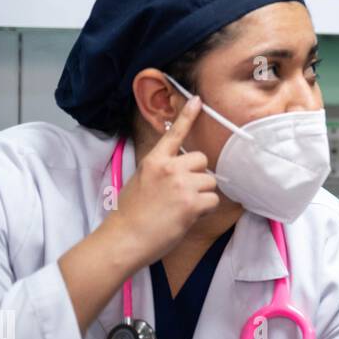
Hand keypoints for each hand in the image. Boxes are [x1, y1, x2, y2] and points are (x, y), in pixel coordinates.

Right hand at [105, 95, 218, 265]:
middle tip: (184, 193)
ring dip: (202, 194)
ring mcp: (182, 184)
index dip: (188, 116)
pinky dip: (205, 209)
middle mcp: (169, 168)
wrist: (125, 238)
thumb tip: (179, 170)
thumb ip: (161, 170)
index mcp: (154, 160)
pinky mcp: (192, 202)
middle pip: (202, 159)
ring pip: (210, 181)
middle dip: (198, 175)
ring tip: (182, 208)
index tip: (198, 100)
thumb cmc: (131, 214)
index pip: (174, 134)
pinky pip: (213, 200)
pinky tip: (188, 216)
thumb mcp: (141, 180)